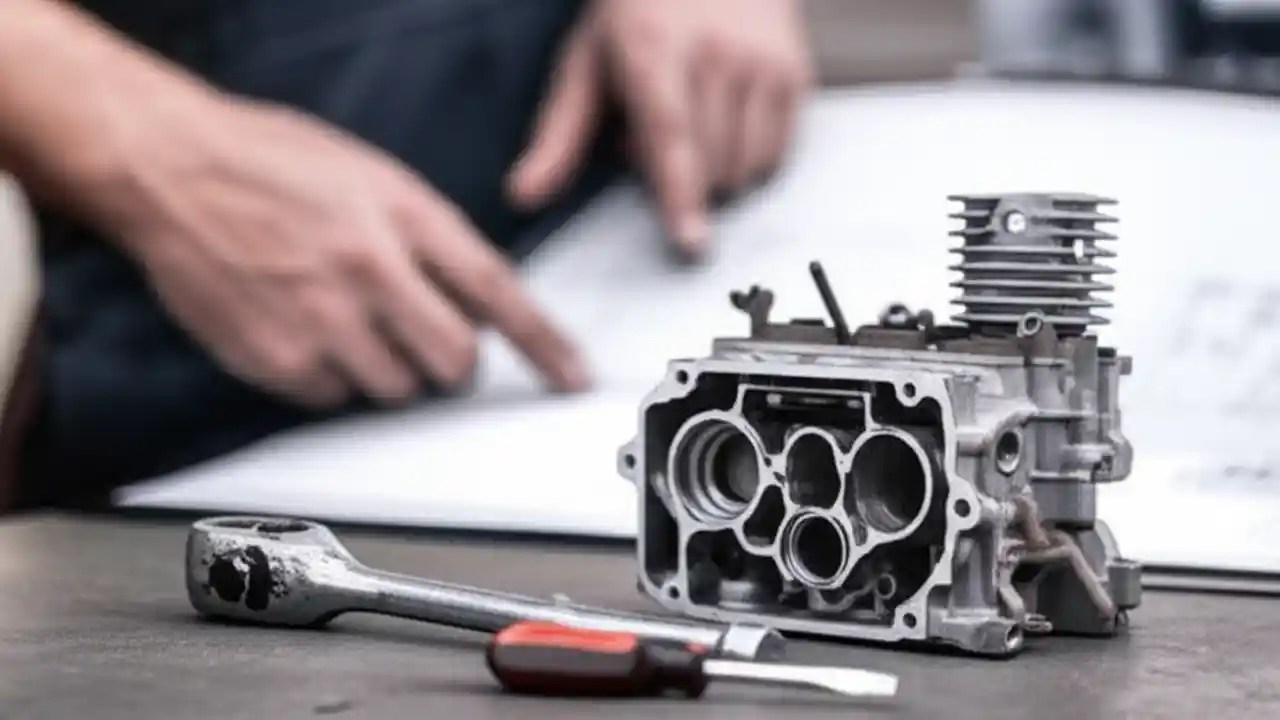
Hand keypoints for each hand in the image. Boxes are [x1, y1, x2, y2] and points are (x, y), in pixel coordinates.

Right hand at [85, 95, 587, 407]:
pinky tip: (304, 329)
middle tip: (421, 335)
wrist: (169, 167)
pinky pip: (335, 399)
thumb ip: (428, 236)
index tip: (570, 376)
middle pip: (455, 361)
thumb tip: (477, 299)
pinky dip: (330, 378)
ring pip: (398, 390)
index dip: (543, 343)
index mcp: (402, 214)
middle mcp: (370, 269)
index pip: (495, 290)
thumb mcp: (372, 176)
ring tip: (346, 319)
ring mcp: (322, 319)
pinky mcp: (277, 358)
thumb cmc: (269, 162)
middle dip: (449, 360)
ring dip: (387, 368)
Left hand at [508, 0, 812, 257]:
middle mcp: (715, 53)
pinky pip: (776, 153)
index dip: (679, 195)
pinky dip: (748, 158)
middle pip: (711, 166)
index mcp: (653, 49)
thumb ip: (558, 137)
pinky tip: (726, 121)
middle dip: (684, 181)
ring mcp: (762, 60)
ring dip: (717, 174)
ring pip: (747, 166)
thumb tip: (523, 196)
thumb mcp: (585, 64)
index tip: (690, 243)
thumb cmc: (635, 16)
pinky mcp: (794, 71)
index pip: (671, 136)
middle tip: (657, 140)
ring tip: (693, 126)